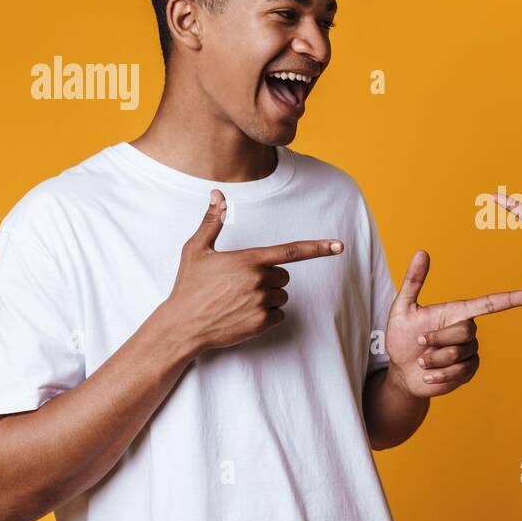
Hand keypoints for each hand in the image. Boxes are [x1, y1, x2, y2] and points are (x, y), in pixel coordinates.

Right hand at [161, 189, 343, 355]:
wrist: (182, 326)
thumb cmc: (189, 286)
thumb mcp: (196, 250)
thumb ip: (213, 221)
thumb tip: (217, 194)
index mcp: (248, 260)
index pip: (291, 251)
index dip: (318, 248)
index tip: (339, 246)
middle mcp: (258, 281)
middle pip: (283, 276)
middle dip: (269, 278)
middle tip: (240, 283)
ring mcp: (261, 303)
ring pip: (281, 296)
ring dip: (267, 297)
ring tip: (239, 299)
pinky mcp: (260, 323)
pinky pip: (278, 315)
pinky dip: (265, 315)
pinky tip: (242, 314)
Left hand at [385, 250, 521, 396]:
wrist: (401, 372)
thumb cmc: (401, 338)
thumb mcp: (402, 309)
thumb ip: (413, 281)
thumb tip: (422, 252)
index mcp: (457, 311)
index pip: (488, 304)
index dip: (510, 300)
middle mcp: (467, 330)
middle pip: (465, 331)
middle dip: (438, 339)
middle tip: (420, 343)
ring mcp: (469, 352)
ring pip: (459, 354)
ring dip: (433, 359)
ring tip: (422, 361)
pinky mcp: (467, 371)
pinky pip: (458, 373)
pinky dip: (438, 375)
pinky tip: (428, 376)